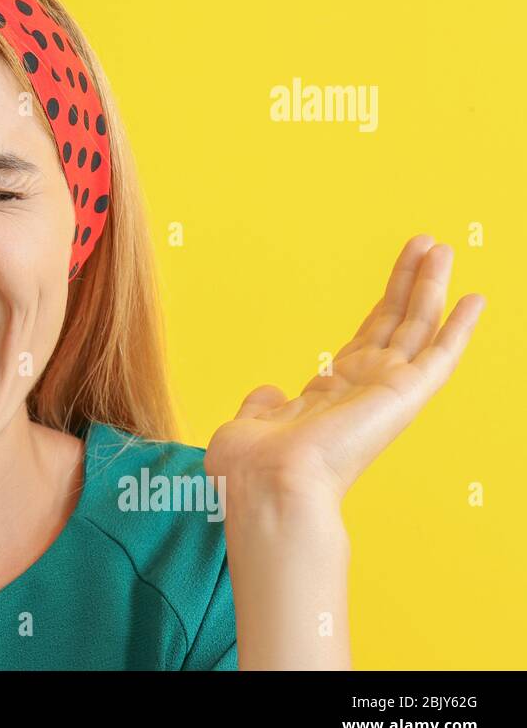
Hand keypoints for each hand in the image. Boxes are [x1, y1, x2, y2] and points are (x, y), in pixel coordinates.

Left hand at [204, 234, 485, 513]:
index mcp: (330, 396)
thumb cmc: (252, 467)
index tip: (399, 278)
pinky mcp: (405, 395)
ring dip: (431, 285)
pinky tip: (475, 297)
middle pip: (396, 322)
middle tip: (427, 244)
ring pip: (418, 326)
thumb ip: (264, 406)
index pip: (367, 340)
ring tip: (442, 247)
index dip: (383, 306)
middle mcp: (364, 392)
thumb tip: (270, 393)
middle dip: (411, 282)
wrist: (269, 484)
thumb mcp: (251, 424)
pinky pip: (441, 354)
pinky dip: (460, 326)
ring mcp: (387, 392)